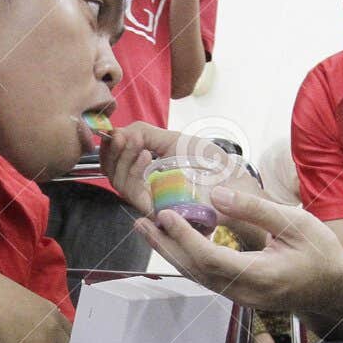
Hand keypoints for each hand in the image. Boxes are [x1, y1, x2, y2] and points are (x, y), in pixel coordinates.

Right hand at [100, 119, 229, 214]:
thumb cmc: (207, 162)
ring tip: (135, 142)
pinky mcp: (159, 210)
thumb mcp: (172, 140)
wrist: (232, 179)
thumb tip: (116, 132)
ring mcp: (150, 200)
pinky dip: (135, 172)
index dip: (109, 148)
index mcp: (145, 171)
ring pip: (120, 183)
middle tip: (123, 137)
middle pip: (112, 173)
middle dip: (113, 152)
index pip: (115, 163)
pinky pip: (136, 195)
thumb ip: (144, 134)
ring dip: (123, 159)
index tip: (114, 133)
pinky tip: (146, 155)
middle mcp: (144, 188)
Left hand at [137, 184, 342, 312]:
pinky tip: (174, 241)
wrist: (335, 289)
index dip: (185, 237)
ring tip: (148, 228)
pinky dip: (187, 258)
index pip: (211, 259)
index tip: (166, 215)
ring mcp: (240, 297)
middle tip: (142, 221)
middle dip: (166, 246)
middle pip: (195, 271)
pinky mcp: (238, 294)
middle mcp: (244, 293)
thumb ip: (255, 210)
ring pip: (197, 276)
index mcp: (260, 276)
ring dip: (171, 252)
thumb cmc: (321, 253)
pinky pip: (206, 277)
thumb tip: (216, 195)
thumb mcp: (295, 223)